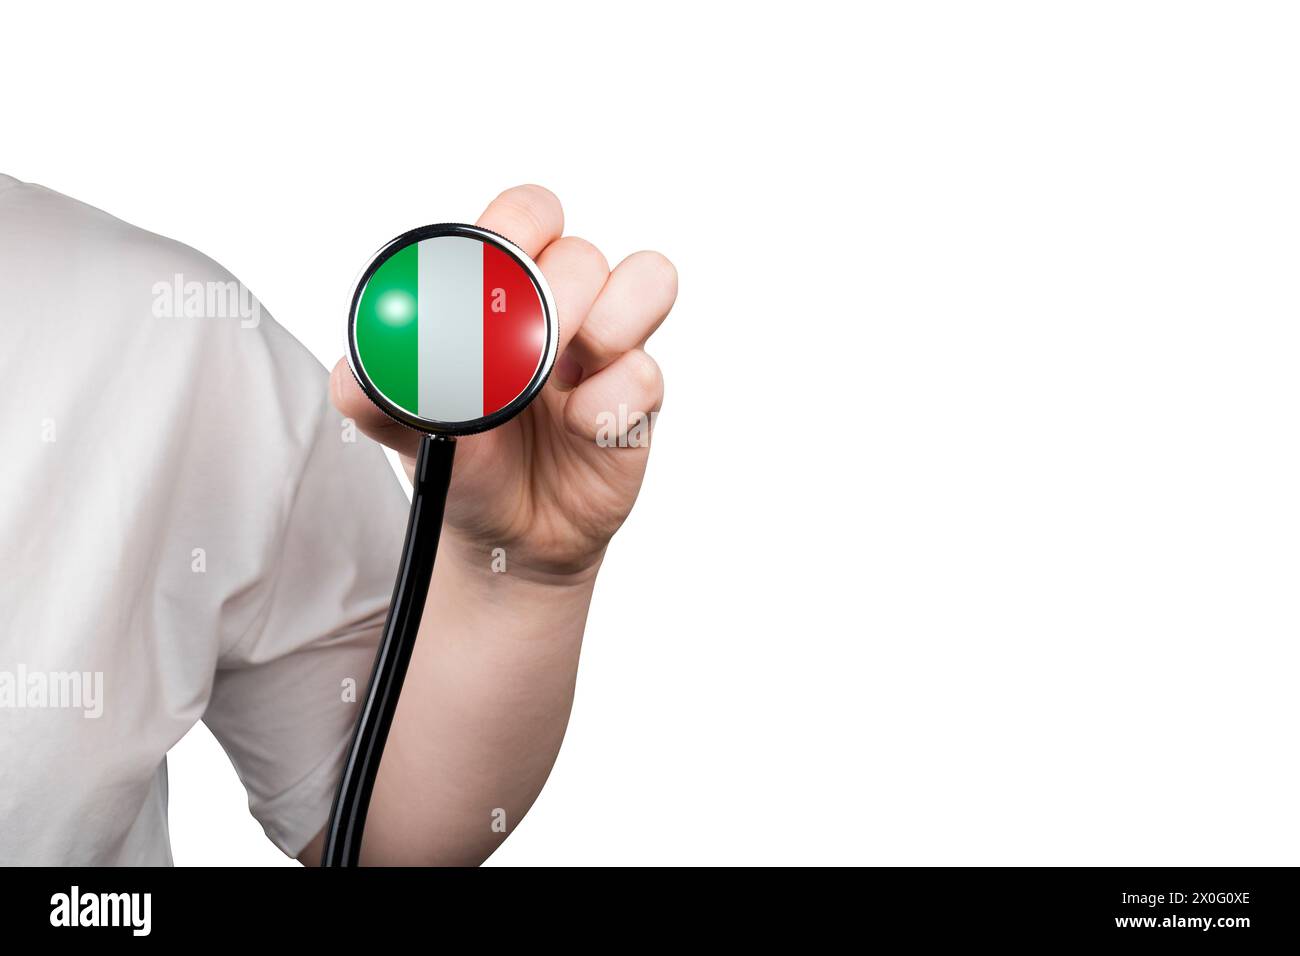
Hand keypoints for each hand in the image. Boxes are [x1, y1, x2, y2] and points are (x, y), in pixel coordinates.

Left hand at [331, 185, 675, 579]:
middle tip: (521, 346)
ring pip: (647, 279)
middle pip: (581, 251)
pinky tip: (578, 431)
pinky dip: (607, 402)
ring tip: (562, 380)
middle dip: (552, 290)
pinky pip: (646, 371)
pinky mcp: (640, 398)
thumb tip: (353, 375)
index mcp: (505, 290)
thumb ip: (372, 398)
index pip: (529, 216)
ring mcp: (610, 348)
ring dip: (606, 323)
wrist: (508, 538)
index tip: (491, 272)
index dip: (518, 227)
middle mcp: (565, 307)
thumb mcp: (405, 431)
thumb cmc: (463, 462)